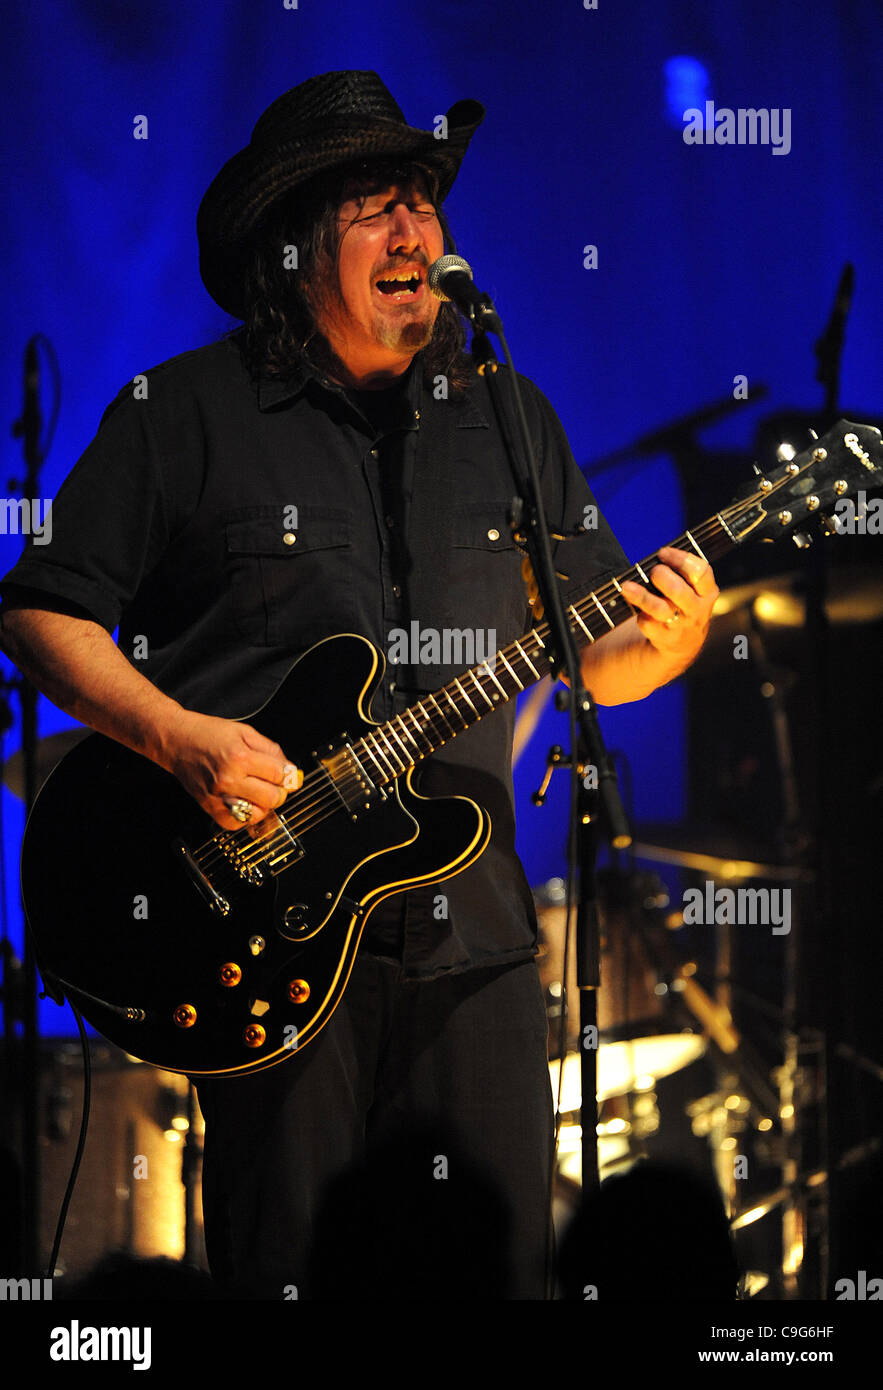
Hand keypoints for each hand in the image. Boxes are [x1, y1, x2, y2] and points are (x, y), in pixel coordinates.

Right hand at [160, 710, 302, 829]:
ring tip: (257, 793)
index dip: (288, 775)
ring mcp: (218, 796)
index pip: (279, 775)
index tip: (288, 774)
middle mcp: (229, 779)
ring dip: (263, 806)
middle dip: (279, 792)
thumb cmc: (209, 734)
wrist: (178, 742)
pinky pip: (237, 823)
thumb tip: (289, 769)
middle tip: (273, 784)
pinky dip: (245, 816)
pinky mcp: (210, 808)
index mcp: (240, 757)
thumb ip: (271, 750)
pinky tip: (244, 801)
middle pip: (272, 798)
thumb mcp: (245, 732)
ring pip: (257, 814)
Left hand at [620, 547, 718, 666]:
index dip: (680, 559)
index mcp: (707, 592)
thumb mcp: (694, 589)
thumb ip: (681, 573)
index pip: (700, 571)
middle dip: (661, 576)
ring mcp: (680, 625)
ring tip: (627, 586)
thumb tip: (655, 556)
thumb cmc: (683, 604)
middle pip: (678, 590)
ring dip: (642, 596)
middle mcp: (696, 609)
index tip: (663, 552)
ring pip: (659, 609)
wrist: (684, 643)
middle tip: (652, 571)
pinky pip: (648, 623)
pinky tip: (636, 609)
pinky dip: (639, 615)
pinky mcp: (664, 637)